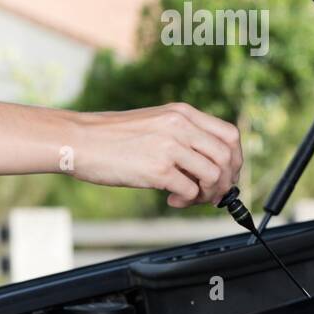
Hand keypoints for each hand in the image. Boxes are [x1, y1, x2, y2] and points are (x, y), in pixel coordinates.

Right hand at [69, 102, 243, 207]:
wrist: (77, 140)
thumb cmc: (107, 136)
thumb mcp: (151, 123)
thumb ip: (178, 135)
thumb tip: (201, 162)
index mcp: (181, 113)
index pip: (229, 135)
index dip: (235, 159)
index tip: (226, 174)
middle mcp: (180, 127)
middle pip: (227, 156)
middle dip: (226, 181)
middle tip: (213, 193)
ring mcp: (170, 147)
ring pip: (214, 174)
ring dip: (209, 193)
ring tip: (190, 198)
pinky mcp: (157, 169)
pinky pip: (190, 190)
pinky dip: (187, 200)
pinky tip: (171, 199)